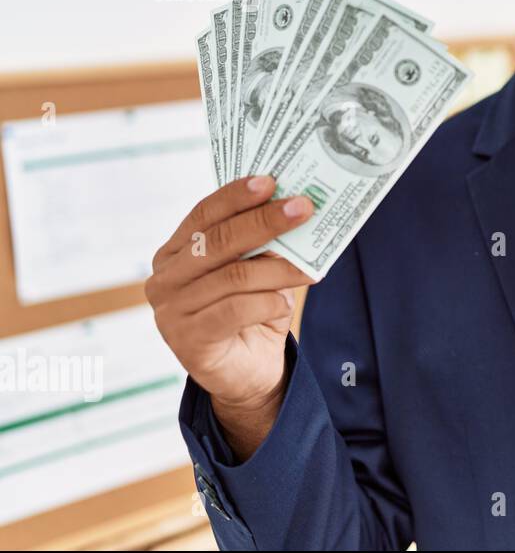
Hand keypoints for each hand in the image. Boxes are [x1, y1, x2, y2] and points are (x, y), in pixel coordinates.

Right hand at [146, 175, 316, 410]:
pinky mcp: (188, 340)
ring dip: (278, 269)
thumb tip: (295, 209)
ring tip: (309, 268)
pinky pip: (235, 311)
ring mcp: (171, 310)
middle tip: (303, 209)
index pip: (204, 214)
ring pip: (234, 276)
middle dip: (265, 221)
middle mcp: (166, 277)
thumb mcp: (257, 272)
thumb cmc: (252, 312)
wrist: (247, 373)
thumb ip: (263, 245)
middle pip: (219, 240)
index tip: (271, 180)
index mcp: (177, 252)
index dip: (236, 196)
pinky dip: (267, 302)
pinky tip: (284, 302)